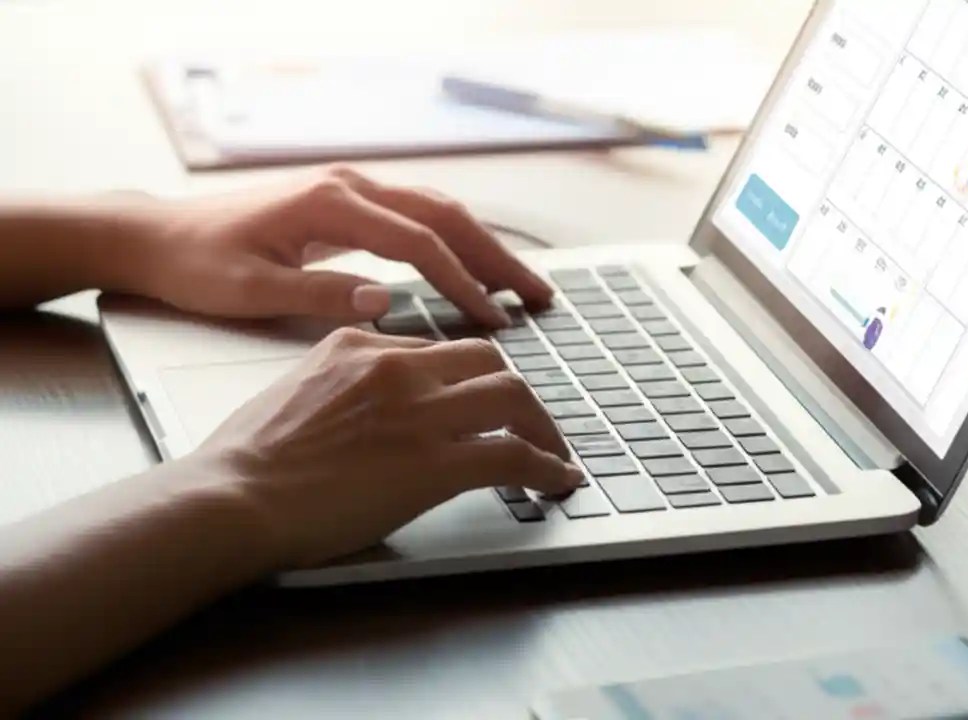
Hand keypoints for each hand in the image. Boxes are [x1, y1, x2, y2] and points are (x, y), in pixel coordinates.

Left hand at [131, 166, 552, 324]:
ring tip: (520, 285)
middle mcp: (348, 187)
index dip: (462, 282)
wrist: (156, 236)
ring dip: (483, 246)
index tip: (494, 318)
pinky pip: (416, 216)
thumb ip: (319, 295)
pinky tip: (472, 269)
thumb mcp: (250, 290)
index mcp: (330, 204)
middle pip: (444, 215)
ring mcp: (349, 189)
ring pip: (437, 211)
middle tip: (538, 295)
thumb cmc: (197, 266)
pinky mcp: (346, 203)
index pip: (418, 243)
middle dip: (496, 256)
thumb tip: (385, 303)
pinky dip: (453, 242)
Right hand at [193, 328, 580, 568]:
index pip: (436, 348)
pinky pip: (512, 455)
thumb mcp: (293, 391)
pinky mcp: (434, 462)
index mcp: (358, 345)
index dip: (469, 376)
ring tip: (555, 452)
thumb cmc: (245, 461)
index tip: (482, 397)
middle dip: (517, 391)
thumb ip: (340, 383)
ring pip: (512, 396)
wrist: (231, 497)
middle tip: (532, 421)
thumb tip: (364, 402)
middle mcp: (395, 367)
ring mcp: (419, 411)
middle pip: (487, 359)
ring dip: (543, 426)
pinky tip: (557, 480)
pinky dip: (546, 466)